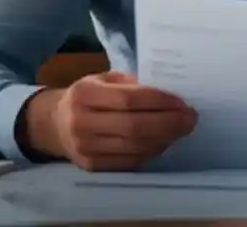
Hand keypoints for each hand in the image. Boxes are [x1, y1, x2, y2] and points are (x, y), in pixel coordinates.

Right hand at [21, 71, 197, 170]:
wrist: (54, 124)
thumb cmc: (87, 95)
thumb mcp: (104, 79)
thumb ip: (132, 84)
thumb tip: (170, 93)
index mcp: (84, 94)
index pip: (129, 100)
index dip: (160, 102)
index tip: (182, 102)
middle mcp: (82, 122)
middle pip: (134, 127)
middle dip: (169, 124)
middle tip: (191, 118)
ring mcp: (86, 149)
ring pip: (135, 147)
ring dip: (165, 139)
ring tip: (182, 129)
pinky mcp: (92, 167)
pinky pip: (130, 161)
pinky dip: (152, 152)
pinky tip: (164, 141)